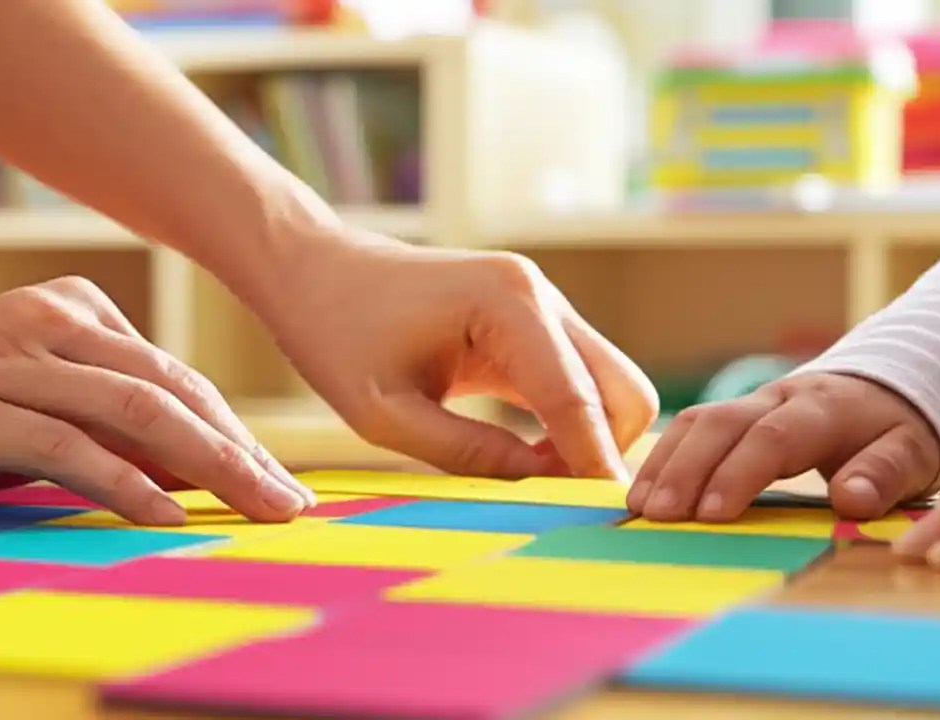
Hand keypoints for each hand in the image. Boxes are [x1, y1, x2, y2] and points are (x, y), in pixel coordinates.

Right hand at [0, 276, 312, 524]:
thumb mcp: (38, 386)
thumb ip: (108, 414)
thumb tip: (188, 470)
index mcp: (81, 308)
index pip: (178, 377)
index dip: (234, 432)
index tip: (276, 478)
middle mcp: (58, 325)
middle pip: (175, 390)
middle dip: (241, 451)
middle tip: (289, 500)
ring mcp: (20, 362)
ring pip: (140, 411)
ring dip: (210, 464)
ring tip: (256, 506)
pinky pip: (72, 446)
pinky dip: (128, 483)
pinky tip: (170, 514)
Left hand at [259, 230, 657, 480]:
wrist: (316, 271)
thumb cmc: (336, 336)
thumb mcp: (385, 414)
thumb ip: (466, 452)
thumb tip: (539, 487)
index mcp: (507, 304)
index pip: (576, 399)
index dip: (590, 466)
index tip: (595, 522)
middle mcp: (538, 295)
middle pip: (622, 388)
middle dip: (603, 451)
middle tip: (554, 500)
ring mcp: (541, 303)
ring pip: (610, 384)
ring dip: (588, 438)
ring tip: (531, 480)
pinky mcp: (532, 320)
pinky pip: (579, 379)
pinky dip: (570, 422)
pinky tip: (526, 455)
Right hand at [627, 373, 939, 521]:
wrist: (885, 388)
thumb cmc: (897, 432)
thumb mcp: (913, 455)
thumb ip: (883, 476)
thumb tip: (850, 499)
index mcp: (823, 409)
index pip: (773, 438)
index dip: (738, 474)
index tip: (710, 514)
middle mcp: (778, 399)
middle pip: (720, 425)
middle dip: (685, 469)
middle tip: (659, 515)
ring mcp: (751, 403)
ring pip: (697, 422)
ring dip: (665, 464)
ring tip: (640, 508)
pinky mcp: (734, 415)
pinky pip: (690, 429)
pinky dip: (663, 459)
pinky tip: (642, 493)